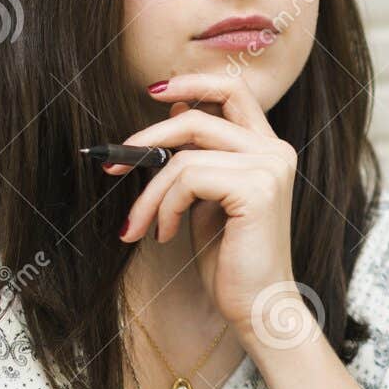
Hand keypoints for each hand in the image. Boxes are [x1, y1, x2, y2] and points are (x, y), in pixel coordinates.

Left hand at [108, 69, 298, 332]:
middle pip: (198, 115)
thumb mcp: (208, 199)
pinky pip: (187, 179)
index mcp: (268, 148)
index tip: (153, 91)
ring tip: (142, 225)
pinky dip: (164, 207)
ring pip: (184, 155)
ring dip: (149, 194)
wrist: (258, 306)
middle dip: (148, 138)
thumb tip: (174, 110)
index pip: (233, 90)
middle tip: (113, 165)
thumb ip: (199, 157)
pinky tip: (165, 234)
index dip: (192, 81)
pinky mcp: (256, 188)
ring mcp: (269, 167)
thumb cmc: (231, 260)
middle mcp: (275, 150)